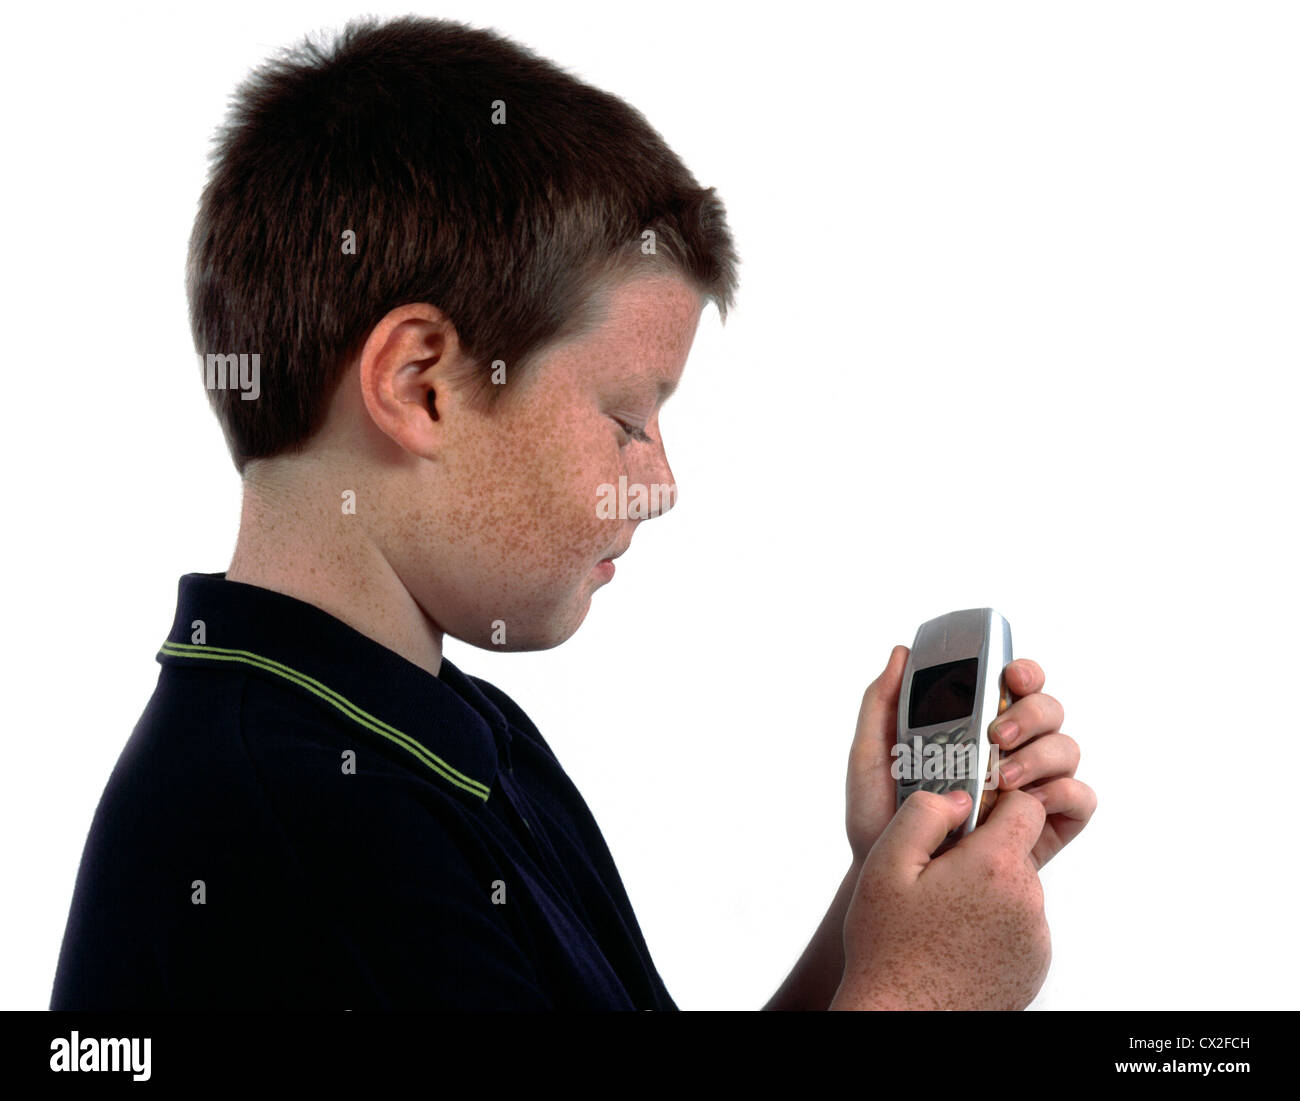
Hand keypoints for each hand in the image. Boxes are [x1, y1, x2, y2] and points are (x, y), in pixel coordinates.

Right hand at [833, 786, 1050, 1010]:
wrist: (901, 1018)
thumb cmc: (888, 944)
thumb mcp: (887, 864)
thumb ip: (925, 814)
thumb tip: (962, 798)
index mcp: (994, 867)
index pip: (1026, 807)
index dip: (998, 804)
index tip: (968, 820)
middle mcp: (1027, 901)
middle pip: (1016, 852)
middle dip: (982, 856)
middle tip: (936, 880)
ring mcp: (1036, 939)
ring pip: (1016, 890)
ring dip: (988, 892)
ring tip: (942, 918)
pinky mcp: (1036, 967)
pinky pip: (1019, 927)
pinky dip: (994, 928)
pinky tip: (956, 943)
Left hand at [845, 648, 1095, 869]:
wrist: (892, 879)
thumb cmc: (880, 817)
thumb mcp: (871, 757)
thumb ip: (882, 703)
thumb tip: (902, 653)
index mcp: (976, 725)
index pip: (1013, 685)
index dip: (1022, 672)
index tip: (1009, 676)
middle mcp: (1013, 749)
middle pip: (1048, 710)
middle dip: (1030, 713)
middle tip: (995, 735)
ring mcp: (1035, 786)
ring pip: (1066, 748)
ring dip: (1040, 754)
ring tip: (1002, 778)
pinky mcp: (1053, 825)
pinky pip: (1081, 797)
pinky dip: (1064, 793)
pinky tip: (1029, 805)